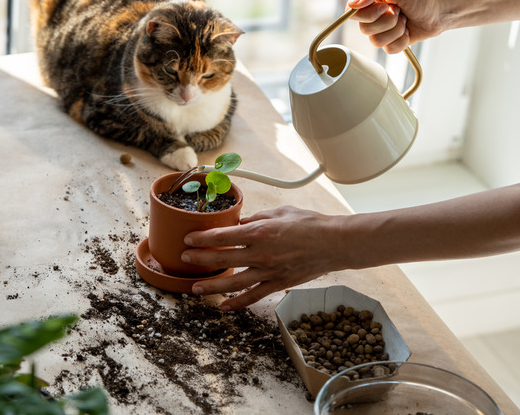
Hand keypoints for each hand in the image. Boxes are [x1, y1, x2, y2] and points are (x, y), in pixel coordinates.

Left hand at [181, 205, 350, 309]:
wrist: (334, 243)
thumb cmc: (309, 224)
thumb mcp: (279, 212)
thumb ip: (255, 218)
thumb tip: (237, 223)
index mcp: (260, 231)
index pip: (223, 236)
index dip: (202, 238)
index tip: (188, 239)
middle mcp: (261, 253)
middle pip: (222, 258)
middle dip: (200, 259)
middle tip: (185, 258)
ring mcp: (269, 271)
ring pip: (233, 282)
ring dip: (212, 285)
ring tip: (194, 287)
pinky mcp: (278, 284)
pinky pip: (254, 296)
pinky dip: (237, 303)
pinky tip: (223, 306)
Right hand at [348, 0, 442, 52]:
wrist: (439, 9)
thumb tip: (353, 4)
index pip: (352, 13)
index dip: (368, 14)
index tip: (385, 6)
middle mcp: (371, 13)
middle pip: (365, 29)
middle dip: (388, 21)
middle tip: (399, 10)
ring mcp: (380, 29)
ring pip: (376, 42)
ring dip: (396, 30)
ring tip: (405, 18)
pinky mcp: (389, 42)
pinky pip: (388, 49)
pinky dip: (402, 40)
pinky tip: (407, 29)